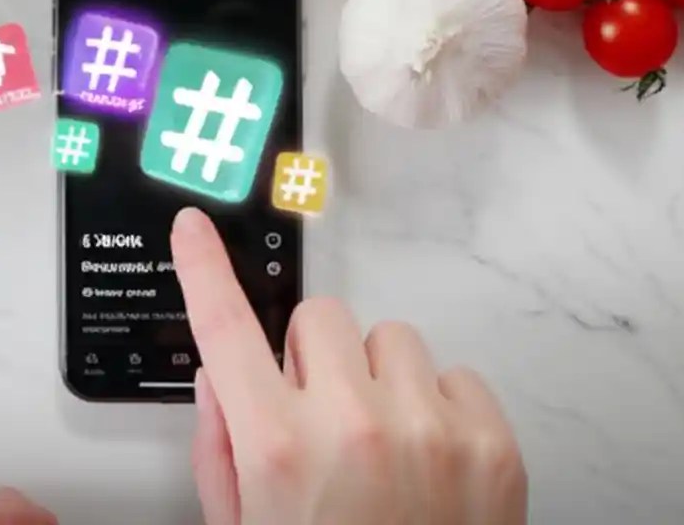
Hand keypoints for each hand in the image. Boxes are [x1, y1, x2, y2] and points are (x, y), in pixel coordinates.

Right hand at [171, 208, 527, 524]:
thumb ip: (222, 446)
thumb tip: (223, 375)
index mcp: (278, 448)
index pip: (225, 329)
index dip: (204, 268)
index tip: (194, 227)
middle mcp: (352, 425)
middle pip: (318, 318)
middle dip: (310, 358)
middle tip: (319, 417)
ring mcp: (428, 427)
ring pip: (388, 337)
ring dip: (375, 377)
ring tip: (380, 442)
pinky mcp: (490, 439)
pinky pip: (452, 372)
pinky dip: (434, 404)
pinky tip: (426, 457)